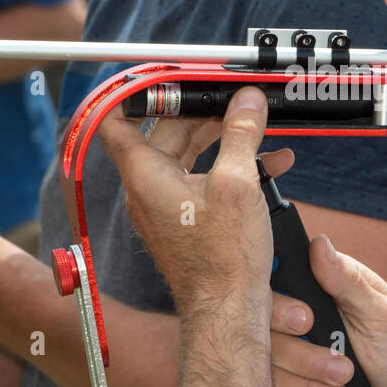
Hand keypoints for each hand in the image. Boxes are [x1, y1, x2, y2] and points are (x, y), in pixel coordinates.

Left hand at [96, 86, 291, 318]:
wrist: (228, 311)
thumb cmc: (223, 260)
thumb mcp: (238, 184)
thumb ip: (241, 134)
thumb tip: (246, 101)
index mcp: (145, 175)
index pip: (118, 121)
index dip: (134, 92)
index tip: (160, 74)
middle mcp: (148, 190)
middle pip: (166, 133)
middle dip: (202, 112)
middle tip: (232, 98)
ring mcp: (166, 207)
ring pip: (188, 156)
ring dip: (223, 139)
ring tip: (258, 129)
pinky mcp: (186, 221)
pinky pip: (202, 180)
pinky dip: (229, 168)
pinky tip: (267, 165)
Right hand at [269, 238, 386, 386]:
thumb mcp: (382, 315)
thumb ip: (348, 282)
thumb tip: (320, 243)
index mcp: (320, 288)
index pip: (279, 272)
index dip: (277, 287)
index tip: (302, 314)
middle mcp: (297, 317)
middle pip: (262, 313)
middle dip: (295, 337)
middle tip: (318, 343)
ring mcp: (287, 353)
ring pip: (267, 352)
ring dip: (311, 368)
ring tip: (346, 376)